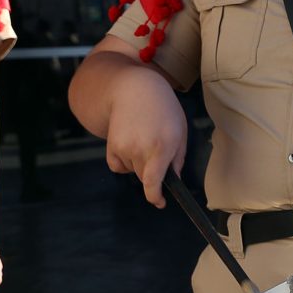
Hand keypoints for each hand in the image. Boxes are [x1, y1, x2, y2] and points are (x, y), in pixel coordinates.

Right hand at [103, 78, 187, 208]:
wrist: (134, 90)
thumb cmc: (163, 110)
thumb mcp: (180, 130)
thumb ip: (178, 158)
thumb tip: (174, 180)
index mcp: (164, 145)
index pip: (154, 181)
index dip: (155, 196)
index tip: (159, 202)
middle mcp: (142, 148)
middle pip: (145, 178)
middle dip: (153, 173)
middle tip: (157, 153)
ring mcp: (124, 147)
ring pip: (133, 171)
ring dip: (139, 164)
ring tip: (144, 140)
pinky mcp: (112, 146)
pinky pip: (118, 166)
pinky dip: (124, 162)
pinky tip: (130, 145)